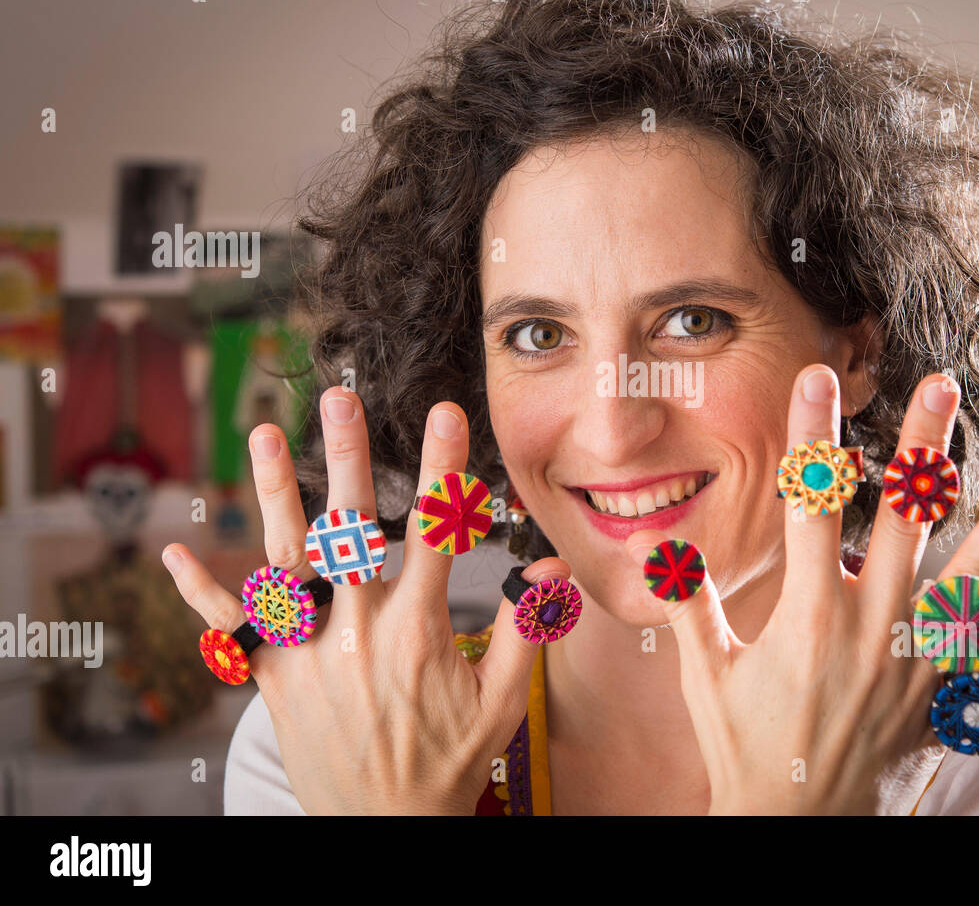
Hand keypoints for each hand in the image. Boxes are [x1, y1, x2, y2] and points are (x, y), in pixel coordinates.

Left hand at [164, 388, 562, 813]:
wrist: (385, 828)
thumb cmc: (447, 762)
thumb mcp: (502, 701)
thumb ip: (525, 629)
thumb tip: (552, 569)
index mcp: (418, 631)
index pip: (435, 532)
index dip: (443, 468)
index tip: (446, 413)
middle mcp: (357, 631)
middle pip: (350, 528)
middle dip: (346, 456)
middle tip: (339, 398)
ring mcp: (308, 653)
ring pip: (285, 559)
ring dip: (272, 495)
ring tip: (261, 436)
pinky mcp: (271, 680)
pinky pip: (231, 630)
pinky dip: (202, 592)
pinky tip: (178, 551)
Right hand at [627, 367, 978, 813]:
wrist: (794, 829)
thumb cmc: (746, 750)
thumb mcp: (705, 675)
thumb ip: (690, 603)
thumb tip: (661, 546)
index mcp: (809, 615)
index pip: (808, 504)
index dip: (813, 435)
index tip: (817, 378)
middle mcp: (873, 630)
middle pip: (904, 520)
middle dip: (923, 447)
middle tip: (941, 388)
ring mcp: (920, 668)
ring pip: (974, 582)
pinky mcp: (949, 708)